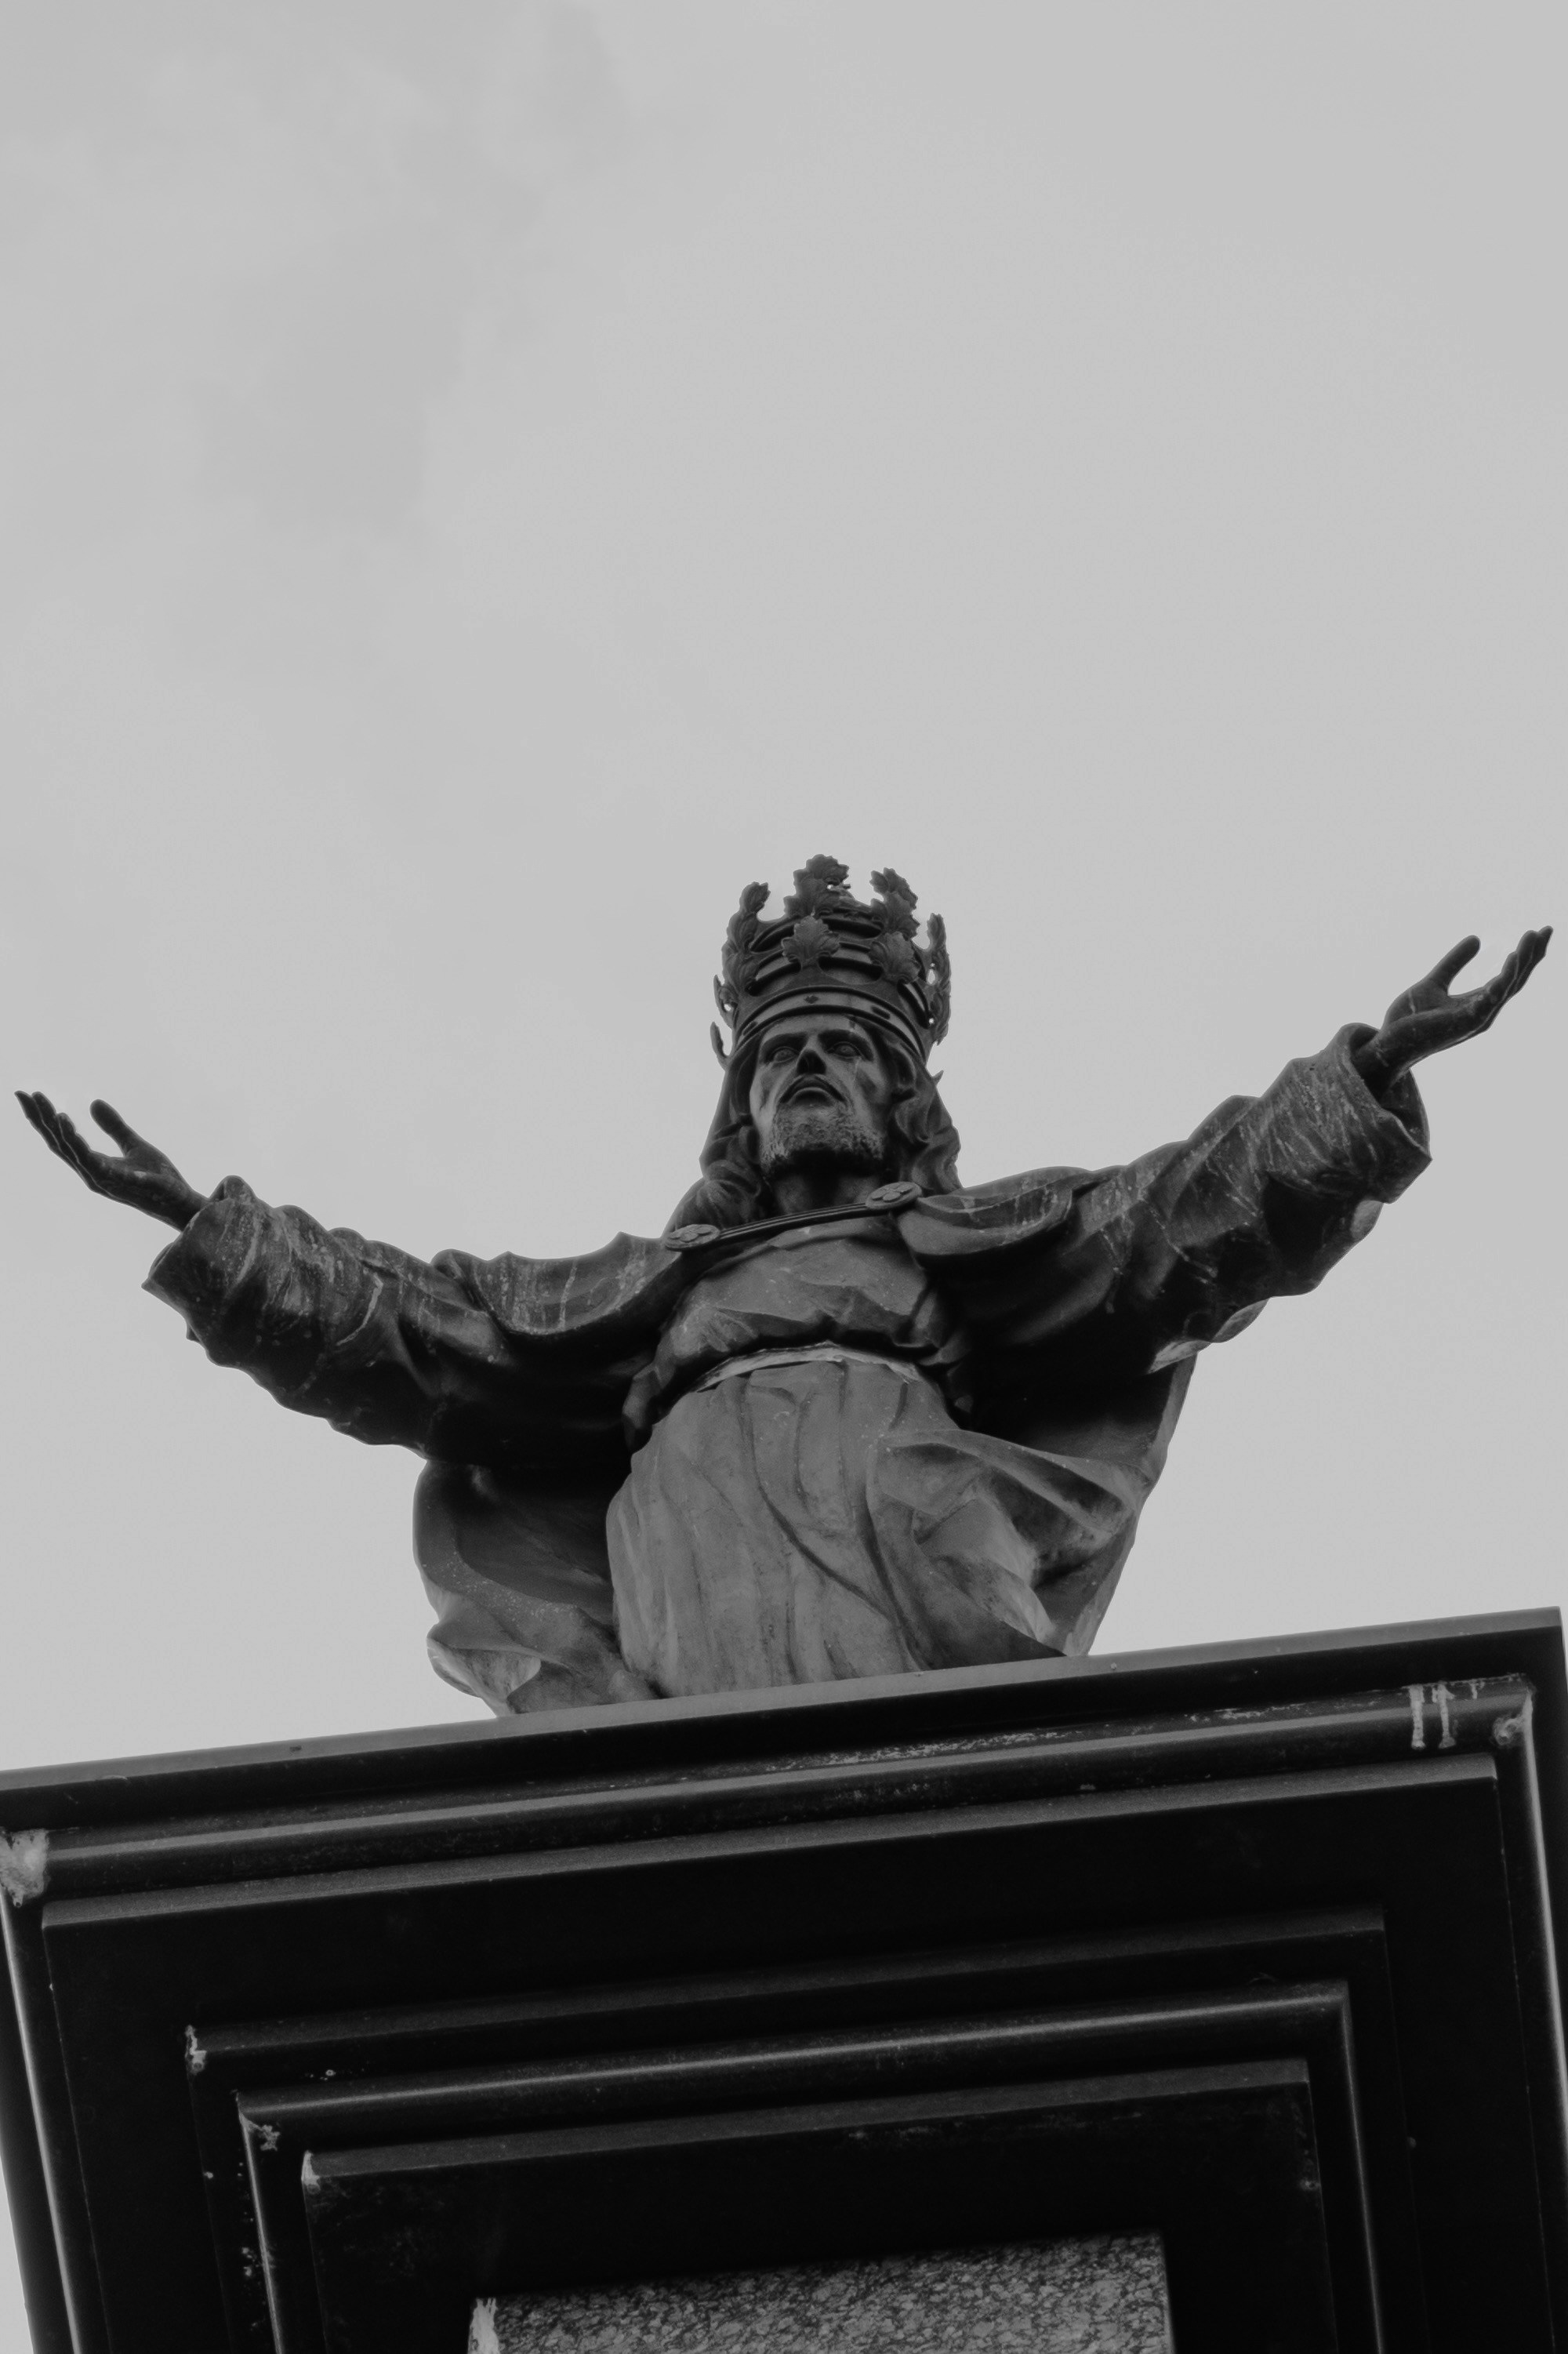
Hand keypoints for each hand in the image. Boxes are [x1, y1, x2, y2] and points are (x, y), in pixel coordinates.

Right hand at [15, 1093, 206, 1229]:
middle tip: (31, 1094)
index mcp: (92, 1164)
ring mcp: (113, 1183)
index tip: (25, 1093)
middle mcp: (95, 1175)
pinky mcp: (137, 1186)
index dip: (41, 1118)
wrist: (181, 1203)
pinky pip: (118, 1175)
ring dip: (69, 1138)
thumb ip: (114, 1126)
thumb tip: (94, 1102)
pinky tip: (92, 1146)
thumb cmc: (157, 1176)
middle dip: (45, 1121)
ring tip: (60, 1115)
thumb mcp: (133, 1144)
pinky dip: (104, 1163)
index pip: (60, 1139)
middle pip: (62, 1147)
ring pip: (83, 1160)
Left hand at [1353, 928, 1551, 1095]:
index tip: (1538, 932)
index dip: (1525, 956)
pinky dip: (1501, 981)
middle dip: (1532, 955)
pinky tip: (1511, 960)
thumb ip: (1454, 962)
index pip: (1510, 978)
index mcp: (1478, 1003)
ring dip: (1520, 962)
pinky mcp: (1464, 1024)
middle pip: (1516, 981)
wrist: (1389, 1044)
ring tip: (1530, 938)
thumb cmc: (1409, 1020)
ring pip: (1507, 988)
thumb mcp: (1434, 983)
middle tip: (1546, 929)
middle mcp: (1483, 1013)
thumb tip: (1477, 938)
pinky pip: (1489, 1001)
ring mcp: (1476, 1020)